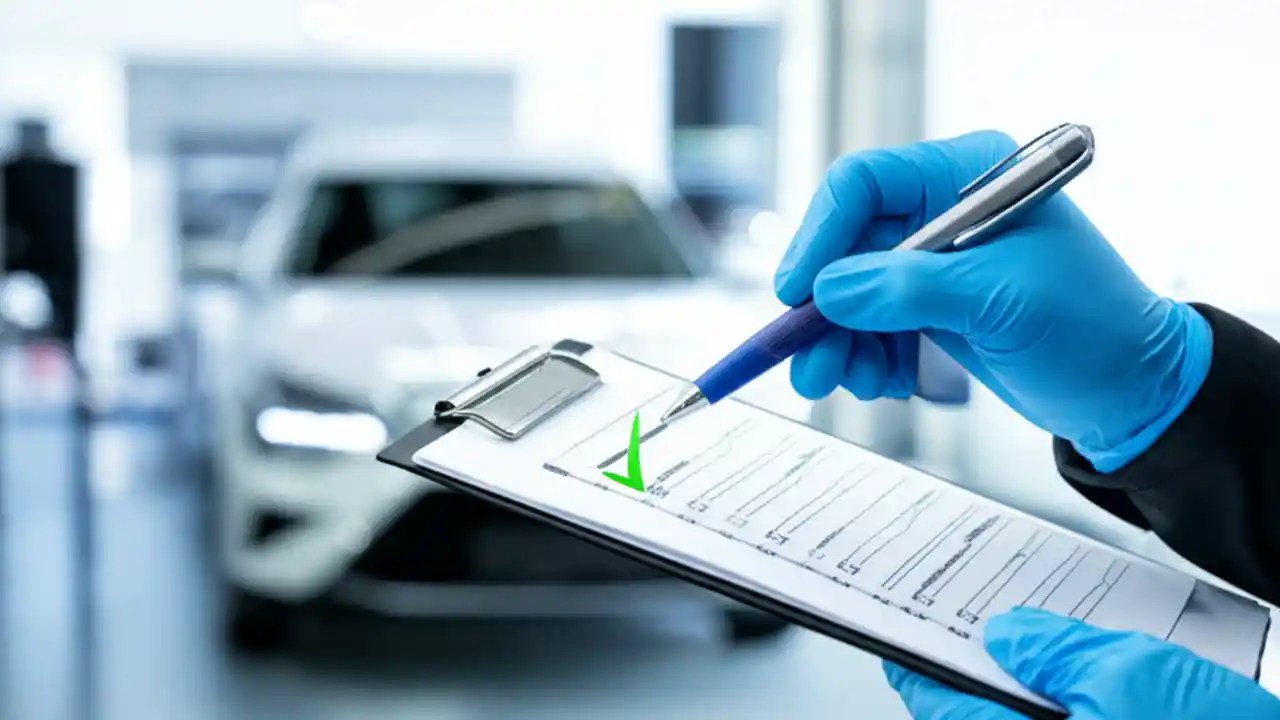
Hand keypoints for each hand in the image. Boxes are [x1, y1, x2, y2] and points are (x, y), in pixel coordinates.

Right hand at [773, 131, 1210, 470]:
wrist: (1129, 390)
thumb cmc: (1090, 327)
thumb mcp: (999, 301)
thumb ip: (906, 290)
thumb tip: (826, 292)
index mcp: (965, 176)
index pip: (862, 185)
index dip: (819, 236)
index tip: (797, 294)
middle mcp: (941, 209)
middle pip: (845, 246)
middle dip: (823, 309)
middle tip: (807, 365)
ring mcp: (933, 260)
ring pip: (850, 292)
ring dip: (840, 341)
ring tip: (851, 385)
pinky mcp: (931, 304)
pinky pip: (870, 322)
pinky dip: (866, 355)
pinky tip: (884, 382)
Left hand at [884, 607, 1279, 718]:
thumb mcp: (1128, 676)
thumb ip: (1055, 652)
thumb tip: (1006, 635)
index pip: (939, 706)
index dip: (918, 665)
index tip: (900, 633)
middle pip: (978, 714)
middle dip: (976, 669)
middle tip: (974, 625)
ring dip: (1022, 685)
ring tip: (1030, 642)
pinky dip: (1062, 704)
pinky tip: (1080, 680)